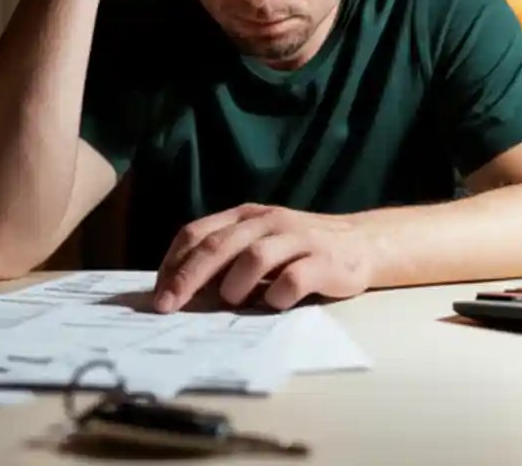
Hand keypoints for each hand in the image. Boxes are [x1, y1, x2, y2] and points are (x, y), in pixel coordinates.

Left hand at [152, 204, 373, 312]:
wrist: (363, 243)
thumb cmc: (301, 250)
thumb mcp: (261, 242)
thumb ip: (227, 257)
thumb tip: (180, 290)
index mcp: (246, 216)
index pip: (198, 232)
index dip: (173, 262)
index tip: (158, 292)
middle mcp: (269, 221)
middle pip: (218, 245)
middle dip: (187, 277)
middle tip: (168, 306)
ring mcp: (298, 239)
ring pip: (254, 256)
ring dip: (233, 284)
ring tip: (230, 302)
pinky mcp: (324, 262)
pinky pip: (294, 278)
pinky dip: (276, 295)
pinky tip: (272, 304)